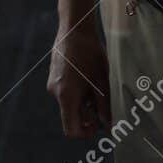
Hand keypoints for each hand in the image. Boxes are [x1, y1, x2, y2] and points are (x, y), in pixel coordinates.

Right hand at [48, 21, 110, 138]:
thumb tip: (109, 126)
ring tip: (97, 85)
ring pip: (69, 104)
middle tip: (103, 102)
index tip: (98, 124)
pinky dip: (78, 91)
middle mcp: (55, 92)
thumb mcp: (102, 82)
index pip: (71, 130)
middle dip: (88, 114)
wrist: (74, 29)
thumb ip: (104, 107)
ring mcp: (52, 83)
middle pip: (71, 117)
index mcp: (66, 97)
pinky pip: (65, 92)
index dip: (86, 133)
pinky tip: (88, 76)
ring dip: (84, 101)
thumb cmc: (90, 54)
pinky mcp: (54, 76)